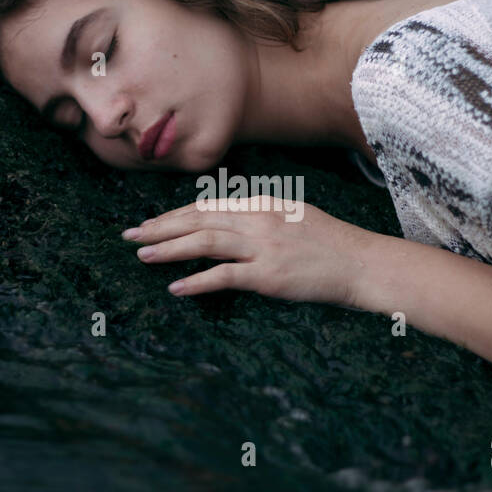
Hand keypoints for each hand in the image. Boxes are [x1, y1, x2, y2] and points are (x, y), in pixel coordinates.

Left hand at [122, 196, 374, 306]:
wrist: (360, 263)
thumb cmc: (328, 244)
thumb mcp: (291, 218)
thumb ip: (257, 218)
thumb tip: (223, 226)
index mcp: (262, 204)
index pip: (207, 206)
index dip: (173, 214)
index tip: (149, 223)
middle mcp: (258, 220)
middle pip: (198, 220)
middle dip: (160, 227)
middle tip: (131, 236)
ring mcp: (263, 246)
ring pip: (204, 242)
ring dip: (169, 249)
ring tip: (143, 256)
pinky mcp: (268, 275)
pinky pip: (223, 276)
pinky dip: (196, 281)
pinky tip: (176, 287)